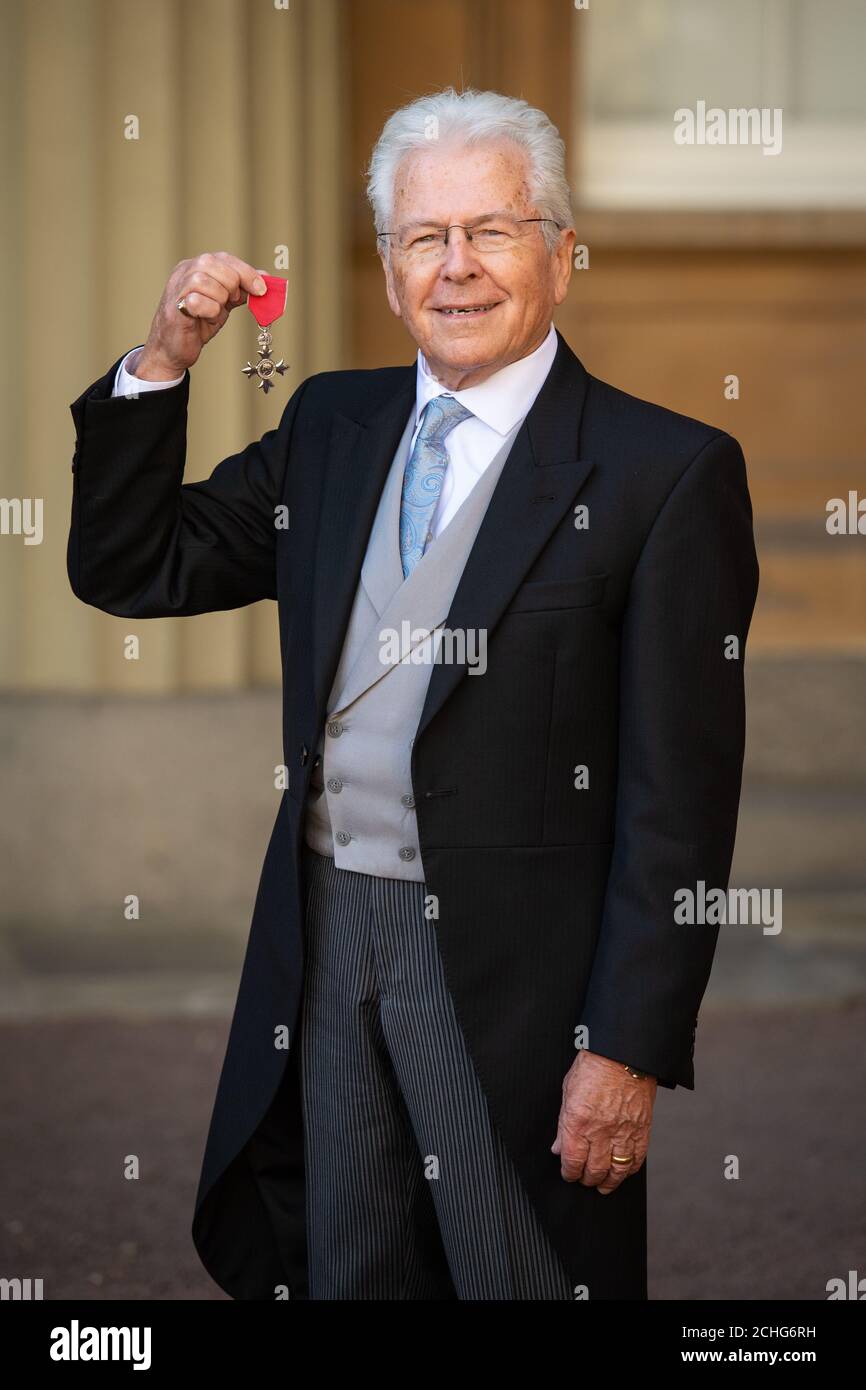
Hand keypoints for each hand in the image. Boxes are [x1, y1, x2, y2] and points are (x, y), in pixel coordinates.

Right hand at [133, 252, 267, 379]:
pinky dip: (209, 311)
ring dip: (218, 300)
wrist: (175, 348)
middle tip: (229, 302)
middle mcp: (184, 271)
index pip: (224, 258)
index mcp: (196, 266)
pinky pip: (197, 302)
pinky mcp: (174, 306)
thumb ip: (241, 290)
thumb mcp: (224, 303)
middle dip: (231, 286)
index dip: (246, 272)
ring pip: (205, 282)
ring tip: (214, 312)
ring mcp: (177, 287)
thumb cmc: (198, 323)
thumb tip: (266, 279)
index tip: (261, 289)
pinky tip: (205, 319)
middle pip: (215, 264)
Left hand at [551, 1049, 656, 1194]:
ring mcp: (623, 1131)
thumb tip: (558, 1147)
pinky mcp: (642, 1129)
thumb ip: (562, 1124)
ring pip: (616, 1170)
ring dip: (608, 1182)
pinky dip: (629, 1169)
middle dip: (587, 1180)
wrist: (623, 1053)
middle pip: (594, 1170)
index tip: (569, 1174)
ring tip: (603, 1185)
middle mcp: (601, 1131)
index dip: (569, 1173)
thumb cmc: (593, 1066)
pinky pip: (636, 1159)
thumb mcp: (568, 1091)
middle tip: (585, 1180)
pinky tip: (623, 1171)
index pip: (572, 1161)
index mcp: (578, 1122)